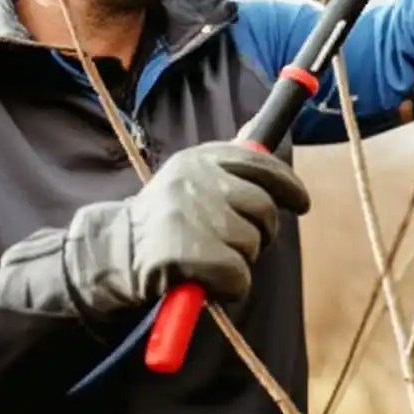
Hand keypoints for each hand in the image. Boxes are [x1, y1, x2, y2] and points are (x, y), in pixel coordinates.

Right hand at [62, 141, 310, 318]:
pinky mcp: (184, 252)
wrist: (112, 254)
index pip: (261, 164)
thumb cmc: (165, 219)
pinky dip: (232, 286)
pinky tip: (210, 283)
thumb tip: (260, 127)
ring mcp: (188, 214)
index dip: (289, 186)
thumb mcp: (191, 178)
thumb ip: (228, 160)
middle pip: (264, 208)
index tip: (302, 204)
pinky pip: (239, 274)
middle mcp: (195, 180)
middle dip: (263, 231)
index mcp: (200, 158)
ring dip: (242, 260)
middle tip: (241, 243)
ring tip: (212, 260)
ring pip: (252, 243)